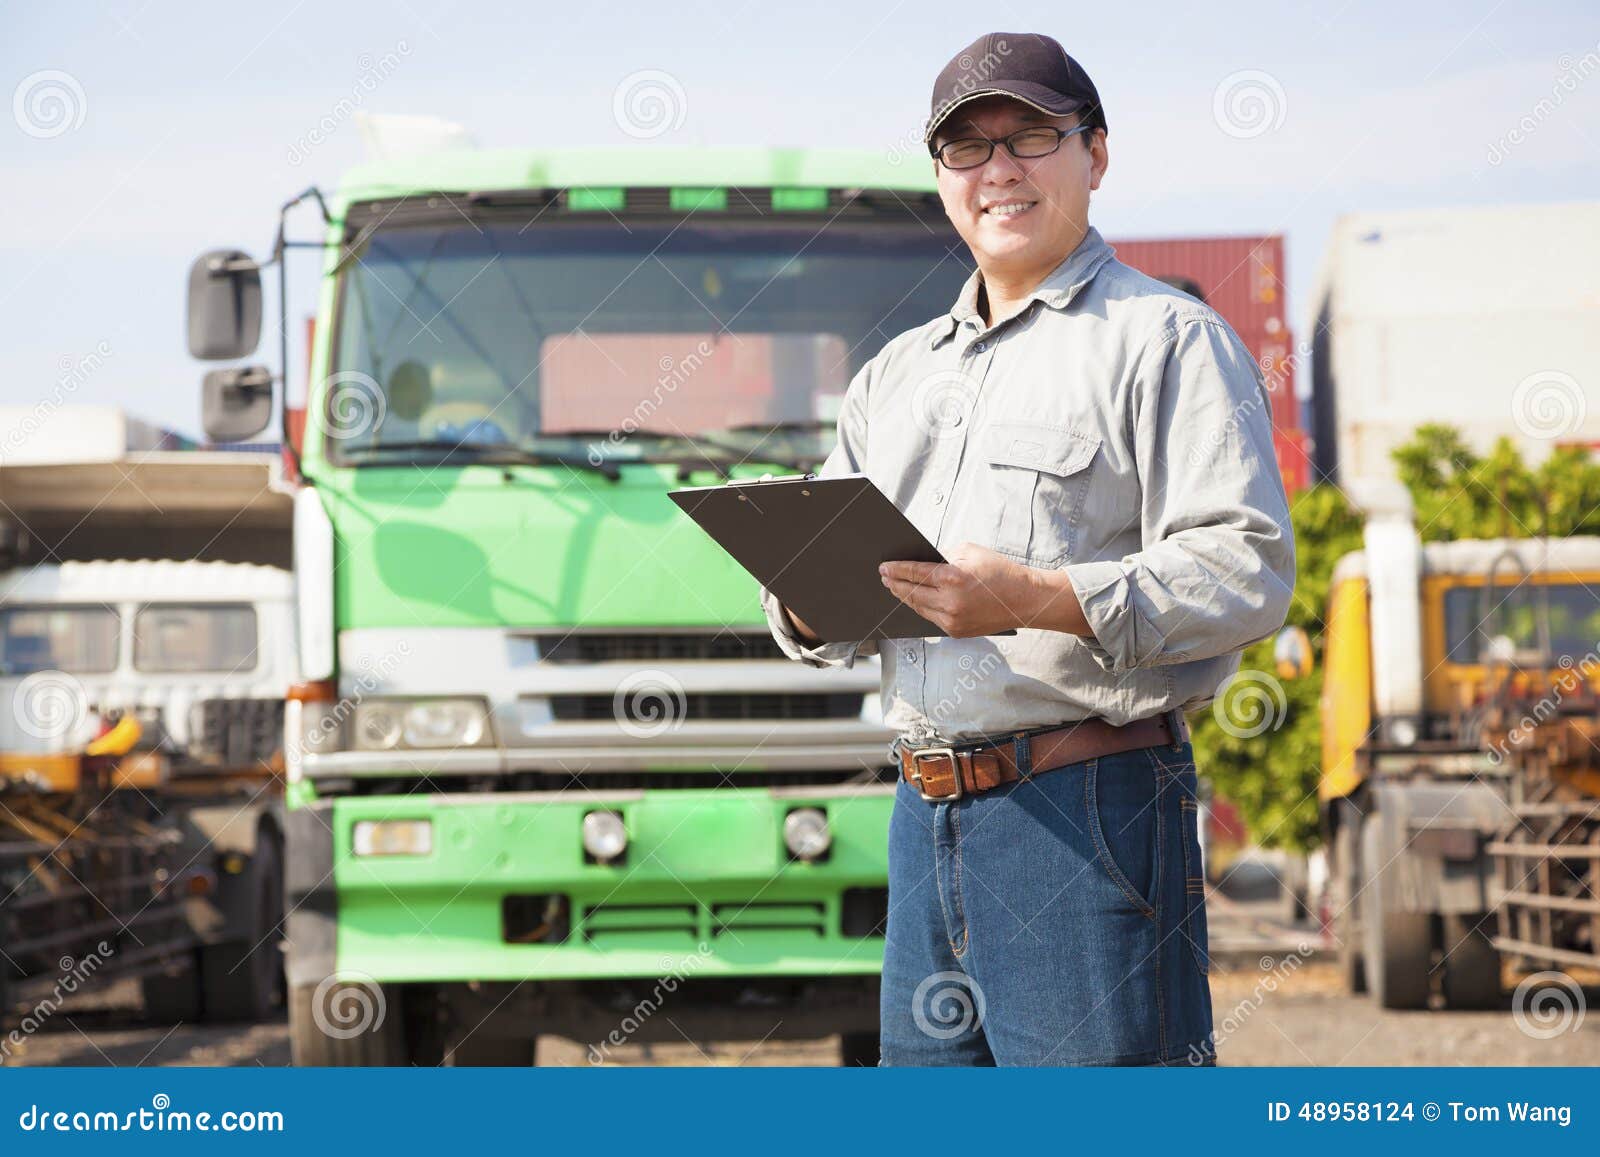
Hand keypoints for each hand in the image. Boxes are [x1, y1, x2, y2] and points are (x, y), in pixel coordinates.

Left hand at [879, 543, 1040, 637]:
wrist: (1025, 600)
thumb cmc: (1001, 572)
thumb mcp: (970, 552)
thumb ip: (943, 556)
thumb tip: (921, 562)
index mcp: (953, 578)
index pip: (914, 573)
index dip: (896, 569)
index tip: (883, 567)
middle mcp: (950, 602)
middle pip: (911, 593)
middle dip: (895, 584)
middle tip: (884, 577)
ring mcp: (952, 620)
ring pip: (918, 608)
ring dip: (905, 597)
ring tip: (895, 588)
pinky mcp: (956, 632)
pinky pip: (931, 618)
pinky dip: (920, 608)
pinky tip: (914, 600)